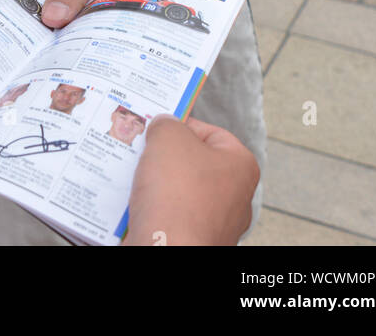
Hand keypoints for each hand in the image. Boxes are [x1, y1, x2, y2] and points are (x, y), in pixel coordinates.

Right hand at [124, 115, 258, 245]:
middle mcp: (235, 198)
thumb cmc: (177, 195)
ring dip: (155, 184)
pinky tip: (134, 204)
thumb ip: (166, 123)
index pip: (210, 132)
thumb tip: (162, 126)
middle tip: (144, 151)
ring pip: (178, 192)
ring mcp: (214, 225)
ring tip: (135, 178)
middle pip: (193, 163)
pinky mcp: (192, 242)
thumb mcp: (168, 137)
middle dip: (165, 157)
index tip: (159, 129)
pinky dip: (151, 209)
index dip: (181, 126)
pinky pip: (168, 217)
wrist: (166, 252)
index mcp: (241, 167)